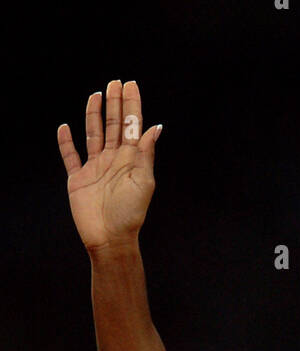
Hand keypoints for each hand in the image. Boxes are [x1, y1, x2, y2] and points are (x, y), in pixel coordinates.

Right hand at [57, 79, 161, 253]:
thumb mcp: (143, 182)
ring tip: (96, 95)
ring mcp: (95, 168)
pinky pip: (70, 156)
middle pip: (113, 125)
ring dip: (94, 115)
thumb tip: (155, 127)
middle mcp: (113, 161)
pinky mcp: (78, 179)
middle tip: (115, 82)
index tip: (130, 85)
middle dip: (114, 104)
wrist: (110, 239)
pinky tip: (65, 128)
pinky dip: (66, 142)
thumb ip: (146, 153)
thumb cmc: (130, 214)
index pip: (132, 126)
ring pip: (93, 135)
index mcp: (130, 160)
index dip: (131, 105)